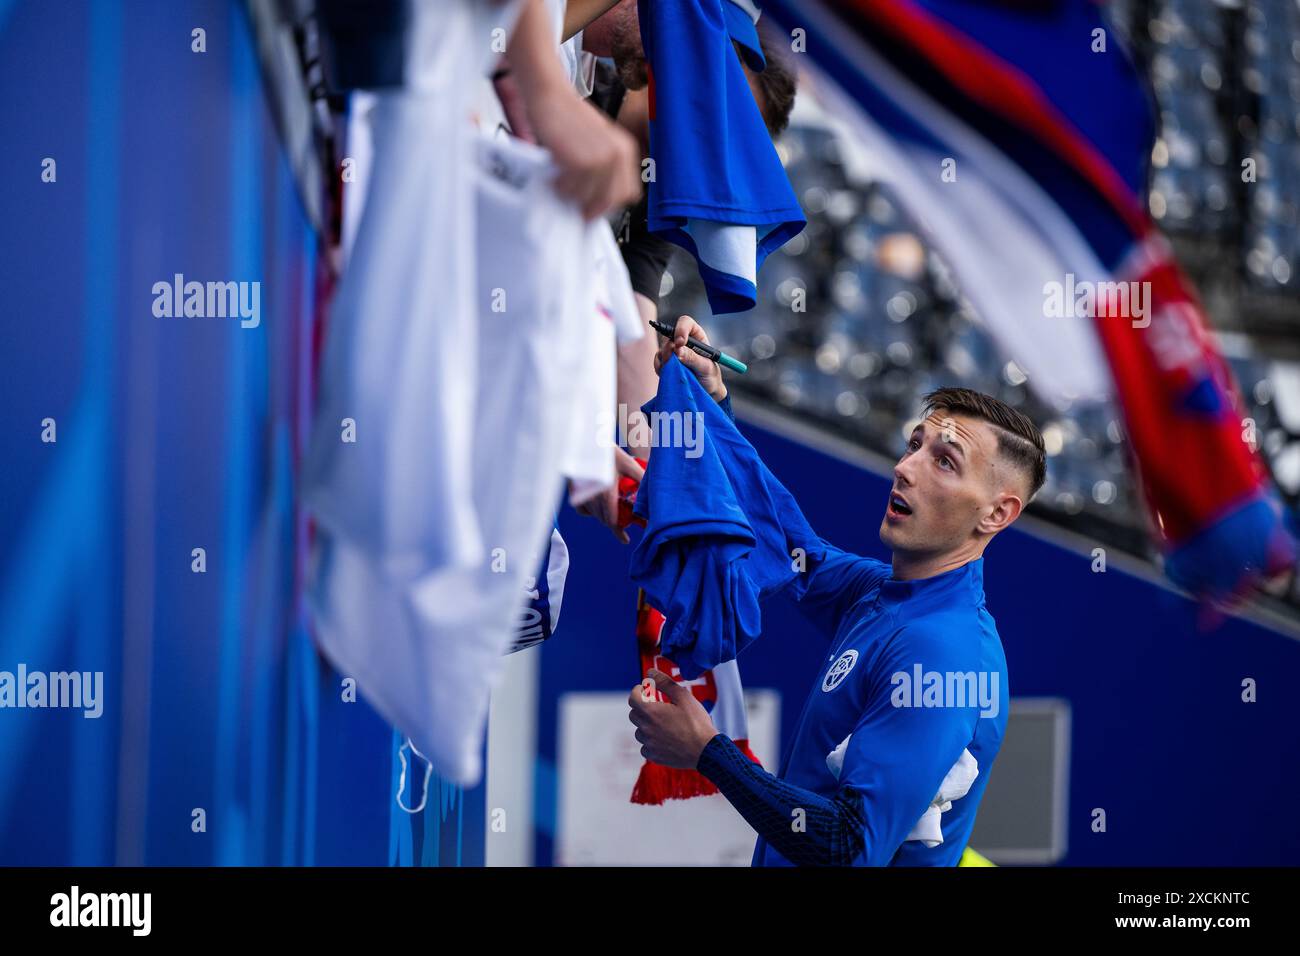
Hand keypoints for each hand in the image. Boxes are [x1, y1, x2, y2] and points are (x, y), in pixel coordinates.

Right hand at [530, 89, 640, 219]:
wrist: (550, 95)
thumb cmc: (567, 117)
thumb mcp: (598, 142)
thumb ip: (604, 168)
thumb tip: (598, 199)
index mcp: (626, 149)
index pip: (628, 193)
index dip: (609, 203)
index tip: (593, 203)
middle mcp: (619, 154)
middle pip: (611, 201)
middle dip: (591, 205)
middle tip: (574, 200)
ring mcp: (602, 158)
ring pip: (590, 199)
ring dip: (572, 194)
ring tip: (562, 180)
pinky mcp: (582, 161)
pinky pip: (573, 190)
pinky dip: (561, 187)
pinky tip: (556, 174)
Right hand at [573, 447, 644, 543]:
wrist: (587, 442)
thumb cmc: (610, 453)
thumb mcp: (629, 464)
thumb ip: (641, 479)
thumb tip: (652, 495)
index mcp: (606, 493)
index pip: (612, 521)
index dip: (618, 533)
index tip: (626, 540)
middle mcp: (592, 496)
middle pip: (604, 520)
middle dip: (616, 524)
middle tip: (627, 522)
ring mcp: (581, 495)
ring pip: (594, 515)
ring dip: (605, 517)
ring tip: (616, 512)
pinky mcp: (574, 492)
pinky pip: (583, 509)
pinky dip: (591, 512)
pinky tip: (599, 507)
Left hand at [626, 668, 719, 769]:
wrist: (706, 751)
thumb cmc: (696, 722)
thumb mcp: (683, 696)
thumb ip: (664, 682)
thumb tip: (650, 672)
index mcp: (650, 712)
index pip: (633, 697)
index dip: (638, 691)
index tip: (647, 690)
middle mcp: (645, 728)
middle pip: (634, 714)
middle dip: (643, 707)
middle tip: (658, 706)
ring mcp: (649, 744)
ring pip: (640, 731)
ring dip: (647, 725)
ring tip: (665, 723)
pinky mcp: (654, 756)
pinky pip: (645, 746)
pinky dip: (651, 741)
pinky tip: (665, 738)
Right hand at [654, 315, 726, 402]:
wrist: (706, 391)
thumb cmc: (711, 376)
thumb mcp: (706, 367)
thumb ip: (693, 358)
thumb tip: (678, 350)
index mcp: (696, 336)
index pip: (685, 323)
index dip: (681, 329)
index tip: (680, 342)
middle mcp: (683, 341)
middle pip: (669, 335)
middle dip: (669, 348)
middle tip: (672, 360)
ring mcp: (673, 352)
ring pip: (662, 349)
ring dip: (665, 360)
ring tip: (675, 371)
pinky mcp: (666, 363)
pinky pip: (658, 361)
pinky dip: (661, 368)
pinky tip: (669, 374)